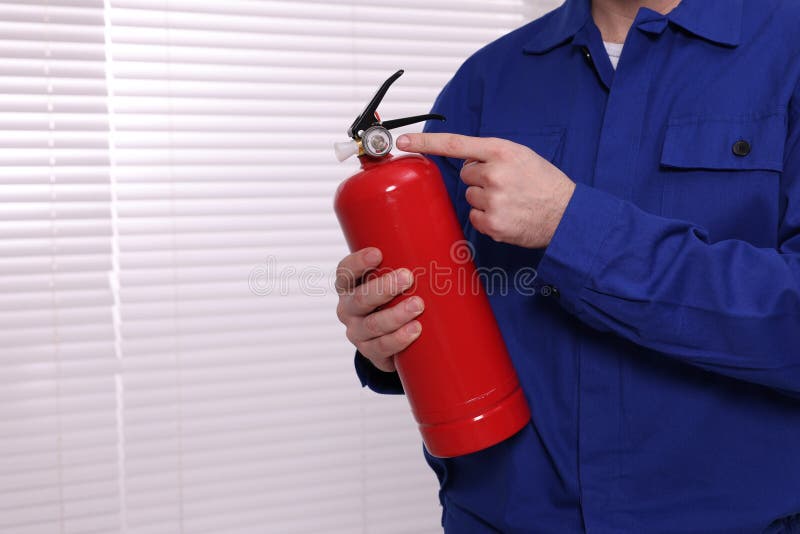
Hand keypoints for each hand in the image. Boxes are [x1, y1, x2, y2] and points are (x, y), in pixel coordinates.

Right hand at [335, 247, 424, 371]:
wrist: (390, 336)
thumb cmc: (396, 296)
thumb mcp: (392, 278)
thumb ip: (408, 260)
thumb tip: (454, 245)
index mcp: (349, 285)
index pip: (345, 271)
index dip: (358, 263)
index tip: (378, 253)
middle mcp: (348, 308)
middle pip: (360, 298)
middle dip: (384, 288)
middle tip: (408, 277)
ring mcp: (357, 332)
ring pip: (372, 324)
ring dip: (395, 315)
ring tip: (418, 305)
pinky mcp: (370, 351)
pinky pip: (382, 347)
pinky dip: (399, 339)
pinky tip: (414, 330)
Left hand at [396, 133, 575, 248]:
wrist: (567, 214)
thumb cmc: (545, 184)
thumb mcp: (522, 156)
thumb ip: (493, 155)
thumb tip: (467, 161)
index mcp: (501, 152)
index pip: (455, 144)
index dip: (426, 142)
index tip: (403, 142)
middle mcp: (494, 173)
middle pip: (466, 174)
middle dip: (481, 179)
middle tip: (507, 184)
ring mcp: (492, 199)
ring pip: (470, 196)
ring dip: (485, 199)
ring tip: (511, 200)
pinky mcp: (491, 222)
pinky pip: (475, 217)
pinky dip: (488, 217)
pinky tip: (508, 215)